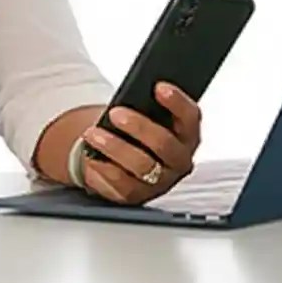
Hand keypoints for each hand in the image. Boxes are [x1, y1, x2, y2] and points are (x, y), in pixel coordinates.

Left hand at [79, 82, 201, 204]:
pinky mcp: (137, 195)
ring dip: (115, 147)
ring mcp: (160, 181)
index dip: (177, 102)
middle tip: (115, 113)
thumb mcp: (143, 115)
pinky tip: (91, 156)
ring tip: (93, 133)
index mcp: (186, 135)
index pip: (190, 117)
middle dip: (139, 126)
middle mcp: (179, 160)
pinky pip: (121, 183)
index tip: (158, 87)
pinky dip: (103, 168)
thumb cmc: (133, 132)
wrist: (116, 159)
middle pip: (165, 144)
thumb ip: (146, 107)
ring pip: (142, 165)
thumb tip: (133, 96)